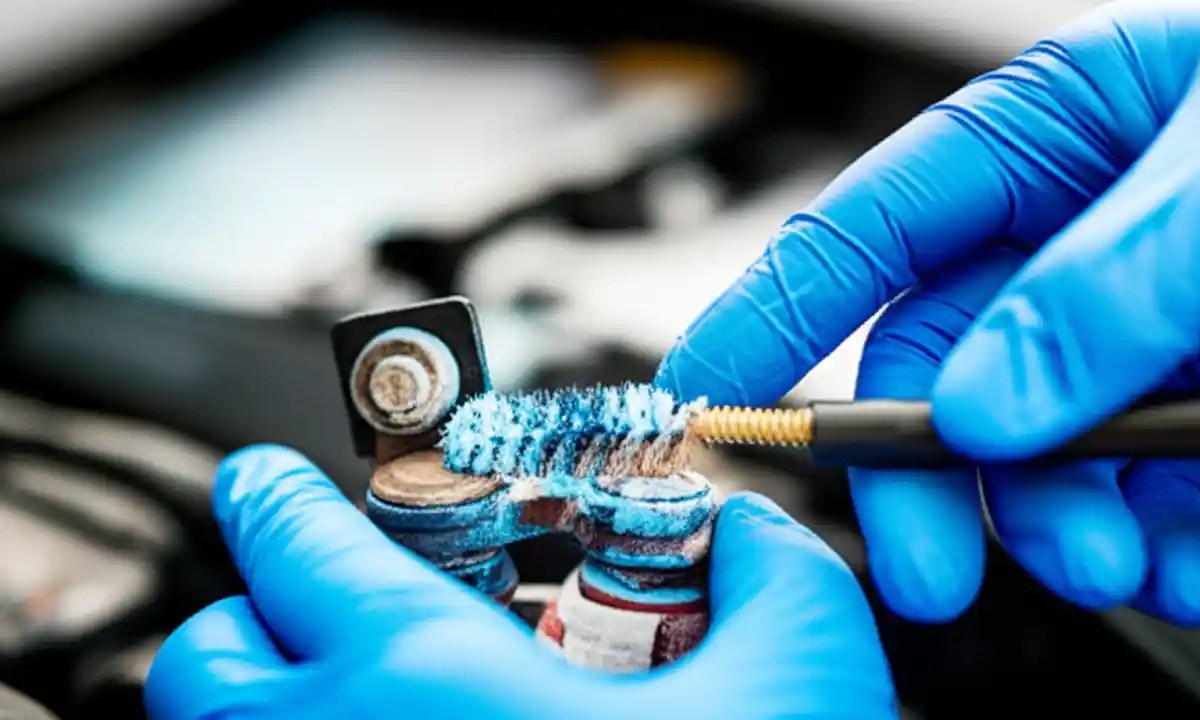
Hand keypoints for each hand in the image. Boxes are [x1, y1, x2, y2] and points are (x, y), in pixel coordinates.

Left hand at [144, 445, 895, 718]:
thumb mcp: (799, 695)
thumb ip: (777, 581)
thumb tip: (747, 538)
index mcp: (424, 687)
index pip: (289, 544)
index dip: (273, 492)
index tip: (266, 479)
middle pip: (209, 657)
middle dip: (258, 612)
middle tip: (335, 604)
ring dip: (282, 703)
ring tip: (381, 700)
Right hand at [657, 0, 1199, 626]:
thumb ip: (1117, 285)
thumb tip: (990, 404)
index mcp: (1056, 129)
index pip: (867, 227)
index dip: (773, 317)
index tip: (711, 401)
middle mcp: (1077, 231)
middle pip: (939, 363)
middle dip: (930, 472)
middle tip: (936, 563)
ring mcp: (1134, 326)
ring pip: (1029, 445)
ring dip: (1053, 520)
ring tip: (1113, 558)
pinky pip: (1131, 486)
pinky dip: (1140, 540)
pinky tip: (1171, 558)